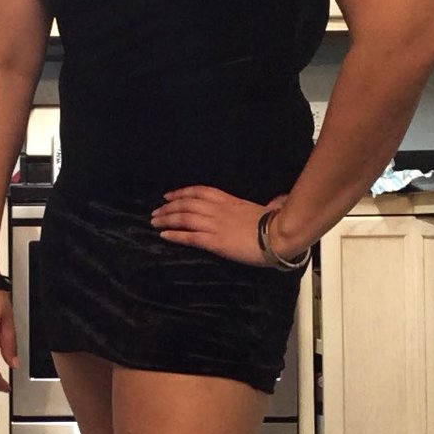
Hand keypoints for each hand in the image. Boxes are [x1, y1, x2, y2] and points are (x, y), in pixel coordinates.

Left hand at [150, 186, 288, 266]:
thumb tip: (275, 204)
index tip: (168, 195)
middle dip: (168, 207)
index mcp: (229, 200)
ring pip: (184, 218)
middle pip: (186, 204)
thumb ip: (265, 205)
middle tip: (155, 212)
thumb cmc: (277, 223)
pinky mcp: (215, 241)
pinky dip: (175, 235)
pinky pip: (189, 236)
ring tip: (154, 222)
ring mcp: (215, 225)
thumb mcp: (267, 209)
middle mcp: (218, 209)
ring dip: (166, 219)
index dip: (181, 192)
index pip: (199, 191)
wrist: (279, 234)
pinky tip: (164, 235)